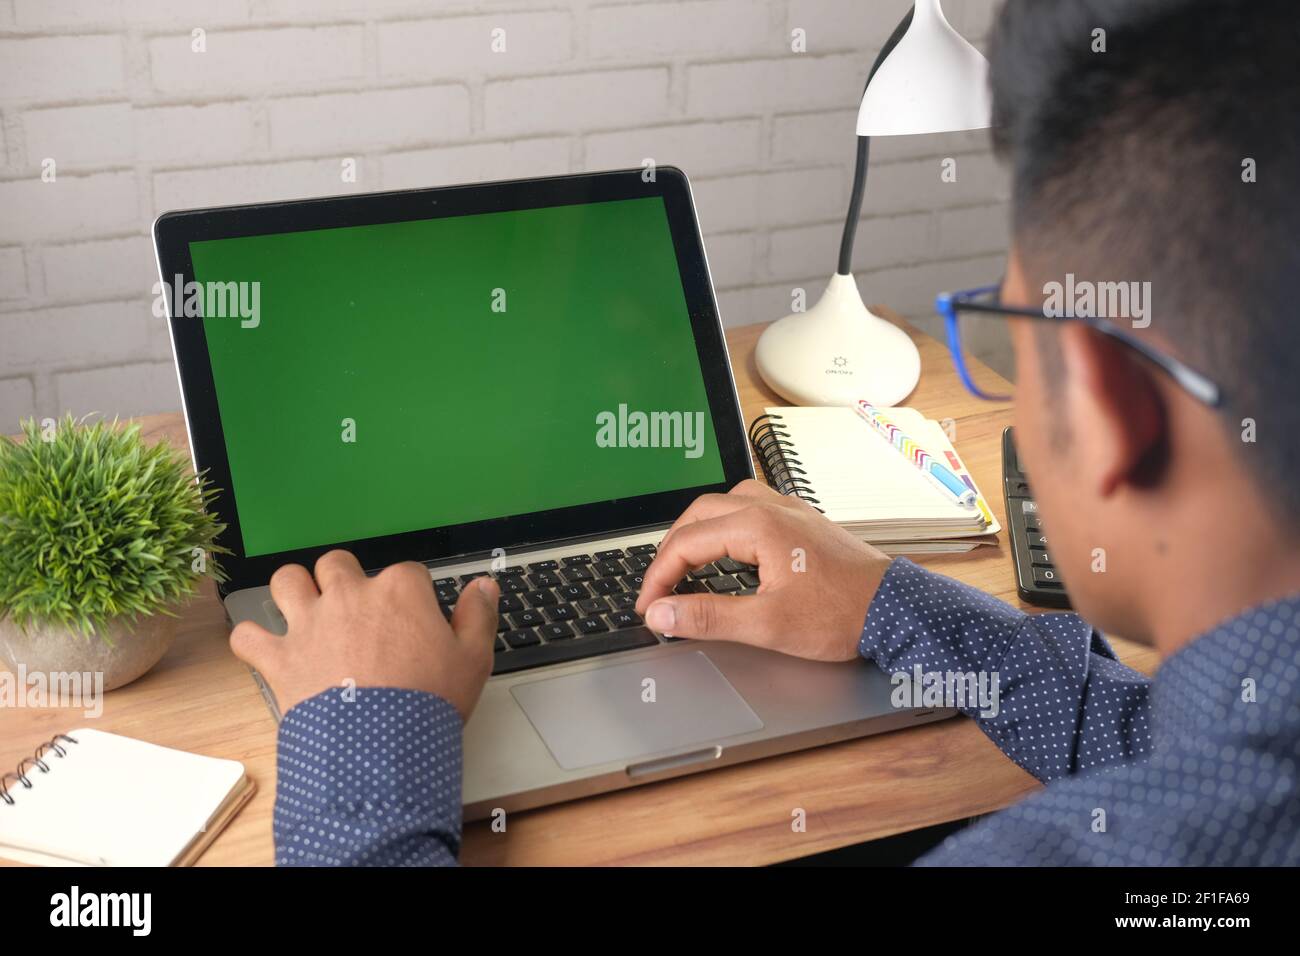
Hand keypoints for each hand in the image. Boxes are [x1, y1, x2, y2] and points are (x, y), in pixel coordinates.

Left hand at [230, 550, 498, 718]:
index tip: (412, 618)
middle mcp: (349, 595)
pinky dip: (252, 640)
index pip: (406, 572)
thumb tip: (484, 586)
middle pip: (337, 563)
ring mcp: (310, 624)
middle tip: (352, 604)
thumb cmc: (429, 703)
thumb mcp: (473, 659)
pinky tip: (264, 648)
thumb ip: (478, 616)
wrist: (381, 748)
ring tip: (303, 608)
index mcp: (399, 590)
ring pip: (287, 580)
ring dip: (293, 591)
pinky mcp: (281, 657)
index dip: (409, 593)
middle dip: (342, 577)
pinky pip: (248, 635)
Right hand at [635, 480, 891, 660]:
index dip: (659, 578)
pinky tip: (728, 550)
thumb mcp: (767, 624)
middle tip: (659, 587)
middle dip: (672, 550)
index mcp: (758, 526)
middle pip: (699, 514)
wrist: (895, 609)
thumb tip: (663, 614)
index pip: (686, 543)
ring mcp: (789, 510)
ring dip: (697, 531)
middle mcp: (771, 508)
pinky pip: (750, 508)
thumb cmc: (842, 615)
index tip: (649, 607)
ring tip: (684, 564)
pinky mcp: (802, 522)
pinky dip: (725, 527)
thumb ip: (708, 617)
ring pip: (724, 504)